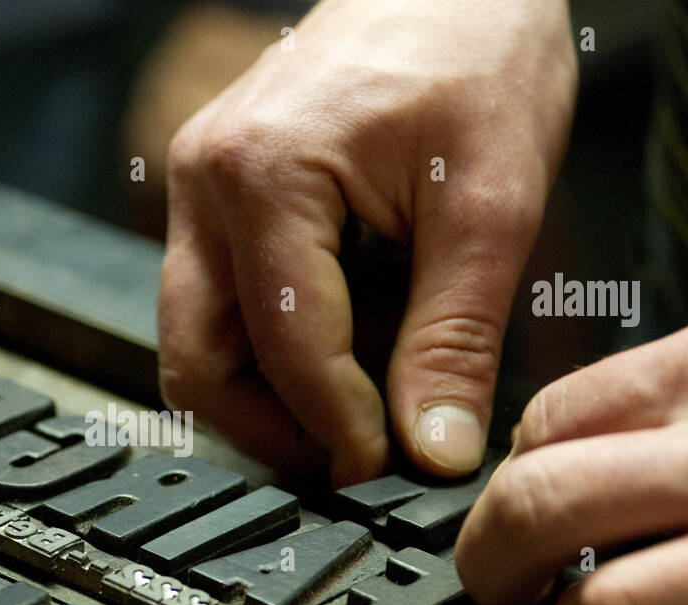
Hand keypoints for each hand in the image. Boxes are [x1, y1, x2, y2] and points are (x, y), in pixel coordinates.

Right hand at [157, 0, 576, 484]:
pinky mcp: (218, 198)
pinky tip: (340, 351)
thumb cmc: (478, 52)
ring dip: (264, 396)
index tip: (388, 468)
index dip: (337, 428)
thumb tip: (432, 452)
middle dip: (268, 430)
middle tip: (350, 459)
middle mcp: (205, 183)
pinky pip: (219, 302)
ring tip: (355, 408)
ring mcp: (200, 189)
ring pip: (196, 340)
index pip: (285, 347)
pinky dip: (267, 350)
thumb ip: (454, 340)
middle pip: (195, 360)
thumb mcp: (491, 206)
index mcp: (263, 176)